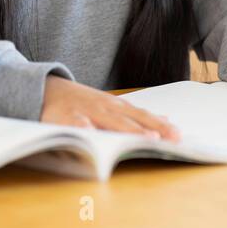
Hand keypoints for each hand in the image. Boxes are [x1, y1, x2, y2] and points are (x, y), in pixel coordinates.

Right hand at [41, 75, 181, 140]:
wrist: (48, 88)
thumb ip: (137, 114)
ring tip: (145, 138)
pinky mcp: (66, 119)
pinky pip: (76, 126)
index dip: (160, 126)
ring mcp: (86, 112)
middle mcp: (105, 108)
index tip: (179, 137)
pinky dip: (85, 130)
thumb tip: (166, 120)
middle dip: (150, 129)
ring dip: (128, 130)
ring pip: (109, 122)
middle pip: (131, 120)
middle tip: (168, 139)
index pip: (143, 116)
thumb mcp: (112, 105)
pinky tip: (94, 136)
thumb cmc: (85, 102)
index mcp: (117, 107)